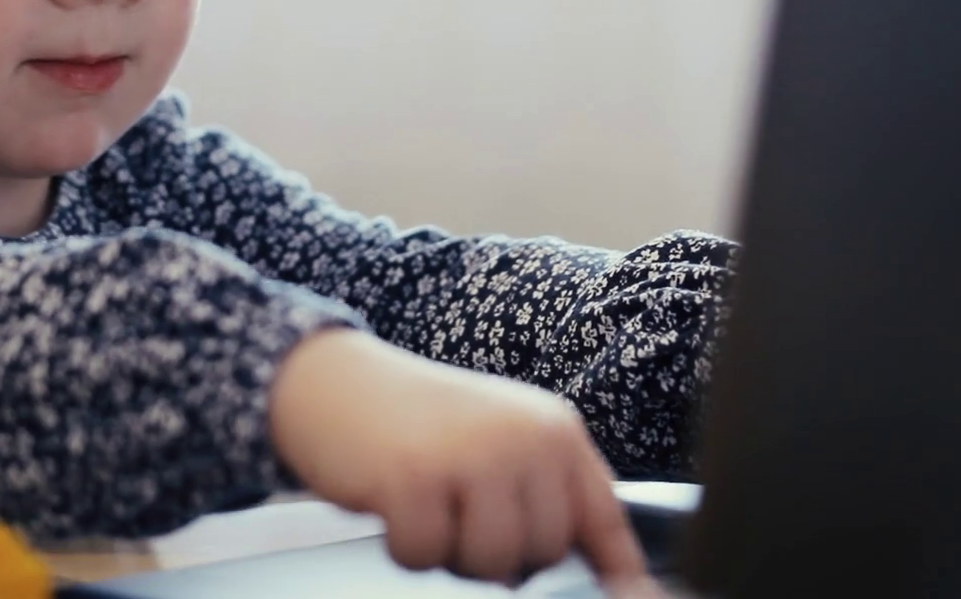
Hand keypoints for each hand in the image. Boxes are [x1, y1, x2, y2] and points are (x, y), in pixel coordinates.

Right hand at [268, 329, 648, 592]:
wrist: (334, 382)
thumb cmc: (419, 424)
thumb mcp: (501, 443)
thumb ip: (546, 494)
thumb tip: (595, 574)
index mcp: (553, 430)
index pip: (604, 517)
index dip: (617, 572)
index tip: (625, 598)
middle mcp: (522, 437)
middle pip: (544, 554)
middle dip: (499, 556)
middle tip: (459, 514)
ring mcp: (470, 455)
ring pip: (492, 564)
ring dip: (452, 554)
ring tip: (431, 508)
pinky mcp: (413, 478)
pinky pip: (425, 558)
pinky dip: (404, 548)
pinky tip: (393, 505)